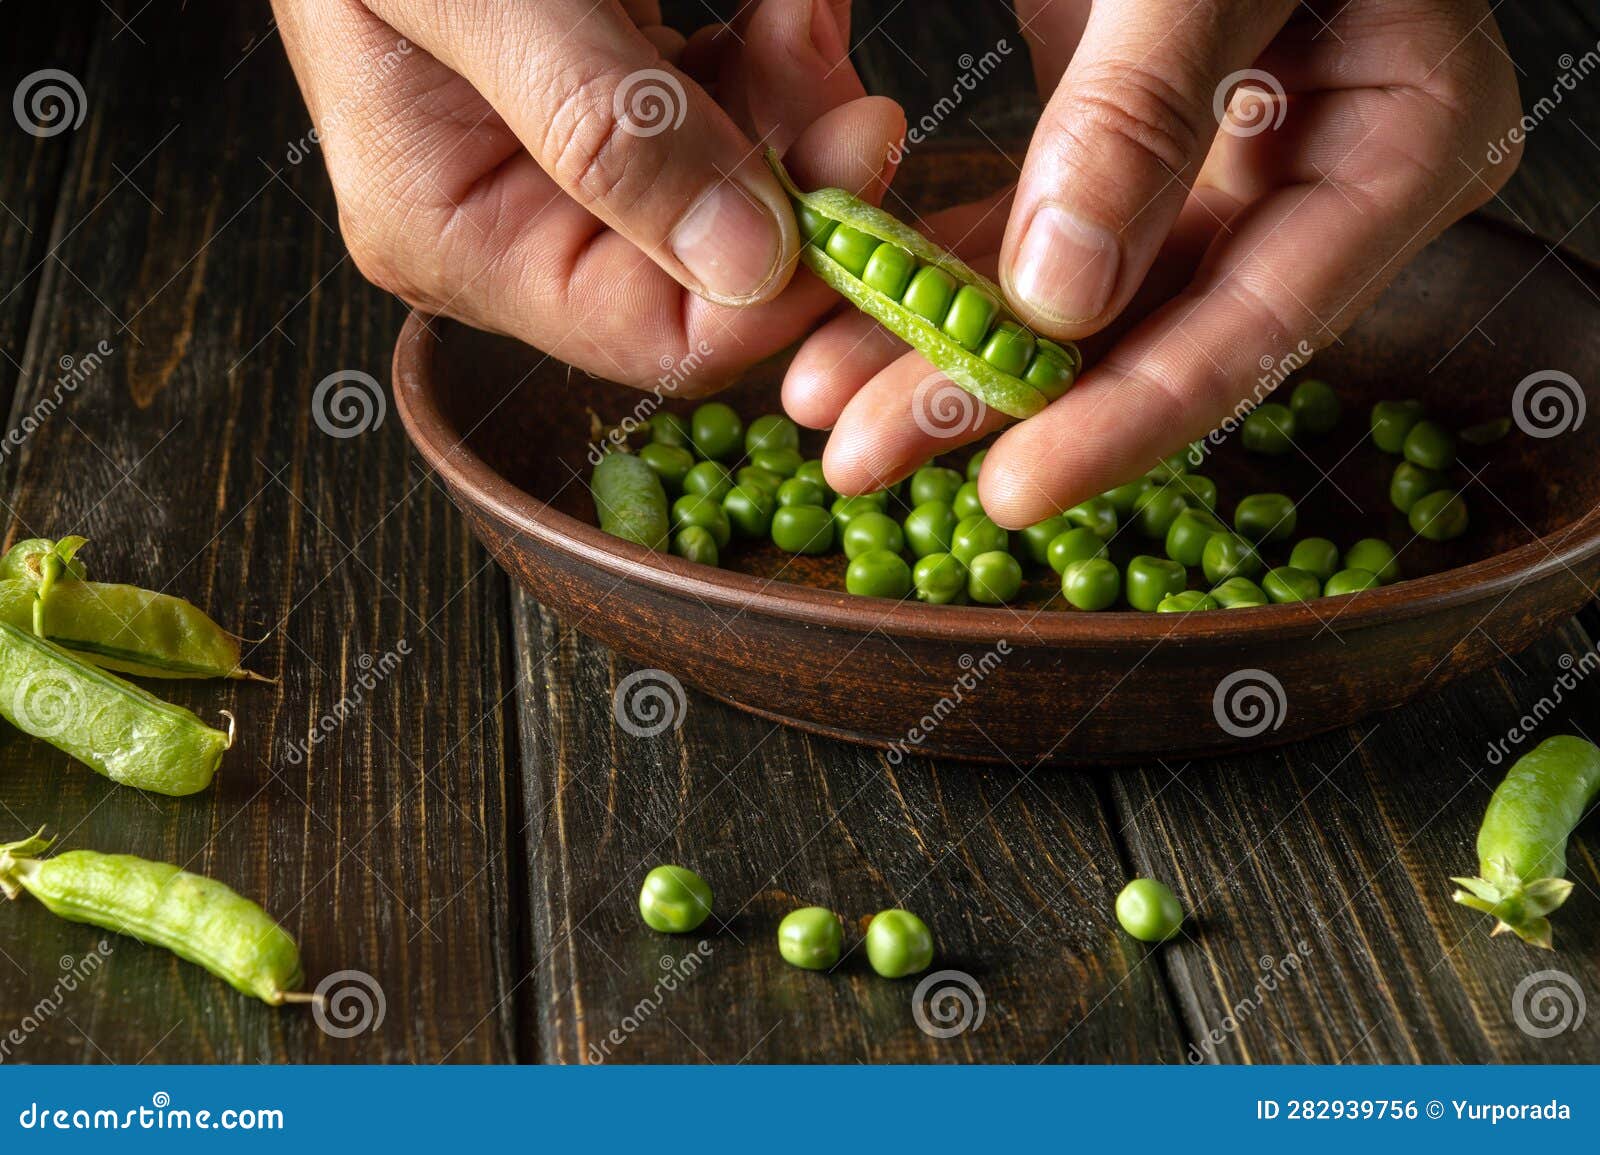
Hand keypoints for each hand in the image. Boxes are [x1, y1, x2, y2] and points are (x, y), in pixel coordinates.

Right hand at [272, 0, 903, 393]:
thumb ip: (610, 129)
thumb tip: (749, 266)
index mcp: (460, 240)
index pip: (659, 335)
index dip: (780, 276)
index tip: (857, 152)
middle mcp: (516, 231)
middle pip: (718, 268)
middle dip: (797, 163)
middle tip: (817, 37)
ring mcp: (564, 171)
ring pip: (742, 193)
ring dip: (796, 99)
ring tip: (800, 7)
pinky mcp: (610, 105)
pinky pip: (726, 119)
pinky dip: (771, 63)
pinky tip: (784, 10)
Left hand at [787, 0, 1523, 526]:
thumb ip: (1147, 106)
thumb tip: (1062, 296)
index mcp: (1397, 143)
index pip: (1261, 322)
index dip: (1129, 419)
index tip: (1011, 490)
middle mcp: (1312, 178)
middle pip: (1146, 331)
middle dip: (992, 400)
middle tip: (858, 458)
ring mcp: (1216, 170)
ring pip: (1070, 300)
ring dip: (940, 349)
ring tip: (821, 400)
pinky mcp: (1125, 147)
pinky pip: (1028, 231)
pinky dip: (937, 268)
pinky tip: (851, 311)